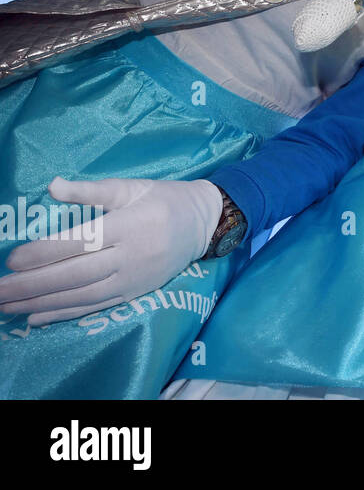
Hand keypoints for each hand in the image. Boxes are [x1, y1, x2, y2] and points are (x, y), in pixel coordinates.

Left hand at [0, 176, 222, 325]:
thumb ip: (90, 189)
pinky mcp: (135, 293)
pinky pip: (95, 307)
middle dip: (32, 284)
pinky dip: (63, 314)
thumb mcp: (131, 186)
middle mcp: (132, 255)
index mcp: (131, 224)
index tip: (12, 259)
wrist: (204, 224)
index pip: (81, 241)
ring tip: (7, 306)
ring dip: (40, 303)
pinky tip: (35, 317)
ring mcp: (134, 278)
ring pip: (81, 296)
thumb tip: (51, 185)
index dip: (45, 252)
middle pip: (76, 274)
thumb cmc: (164, 199)